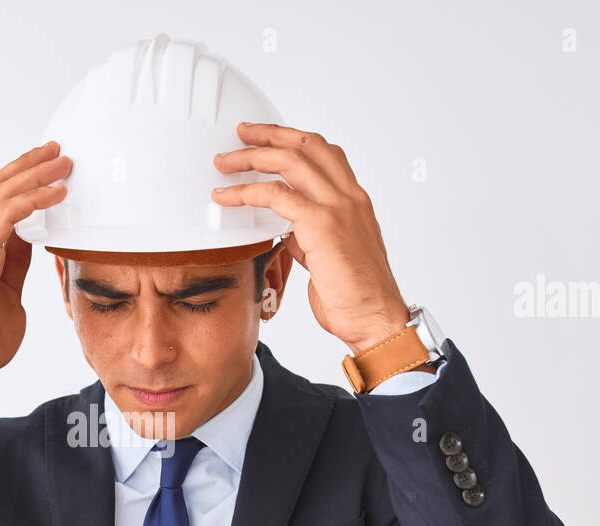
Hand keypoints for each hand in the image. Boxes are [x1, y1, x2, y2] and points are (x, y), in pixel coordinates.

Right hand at [0, 141, 71, 426]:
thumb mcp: (9, 292)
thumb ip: (15, 263)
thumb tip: (30, 240)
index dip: (22, 178)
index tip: (49, 165)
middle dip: (29, 165)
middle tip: (59, 151)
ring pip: (2, 194)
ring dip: (35, 175)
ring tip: (64, 165)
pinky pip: (7, 217)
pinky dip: (34, 200)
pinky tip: (56, 195)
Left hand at [211, 122, 408, 353]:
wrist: (375, 318)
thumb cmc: (355, 296)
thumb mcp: (329, 256)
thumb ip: (309, 235)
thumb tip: (287, 228)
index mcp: (355, 201)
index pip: (325, 153)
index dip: (293, 140)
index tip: (267, 138)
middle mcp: (350, 197)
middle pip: (307, 145)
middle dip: (269, 134)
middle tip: (241, 133)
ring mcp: (338, 208)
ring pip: (290, 161)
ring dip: (251, 157)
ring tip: (225, 161)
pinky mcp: (322, 225)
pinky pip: (276, 195)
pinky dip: (246, 192)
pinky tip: (226, 197)